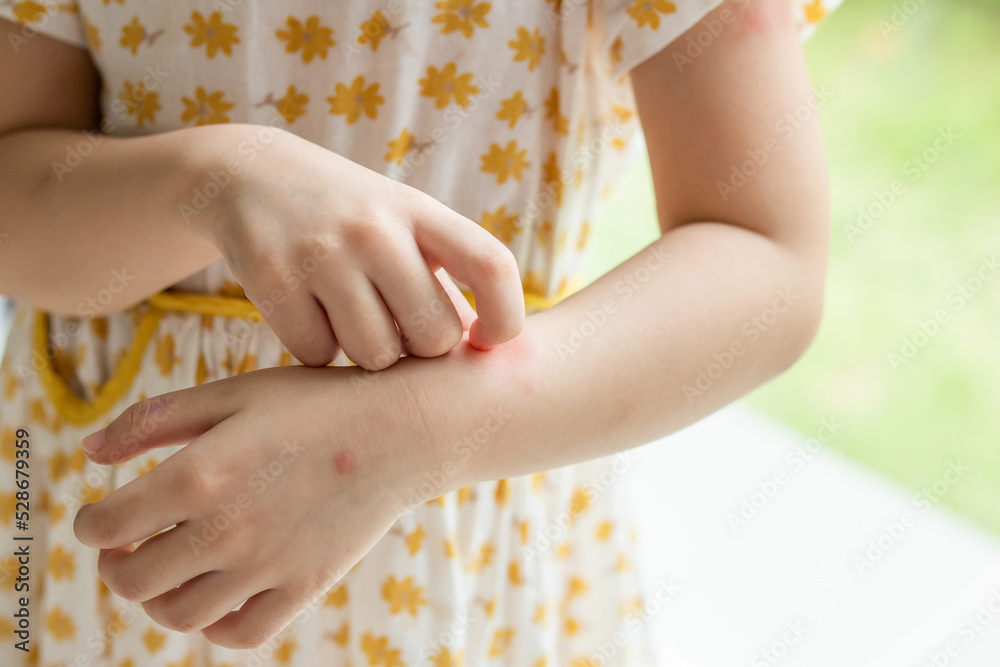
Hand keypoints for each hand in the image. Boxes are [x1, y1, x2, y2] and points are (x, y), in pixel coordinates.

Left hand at [73, 366, 433, 647]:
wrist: (401, 429)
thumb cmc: (315, 403)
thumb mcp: (233, 393)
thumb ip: (154, 419)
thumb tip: (88, 452)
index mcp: (200, 474)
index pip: (106, 528)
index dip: (90, 523)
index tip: (101, 515)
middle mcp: (226, 530)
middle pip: (132, 581)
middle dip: (115, 563)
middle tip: (127, 544)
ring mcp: (267, 566)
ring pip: (178, 615)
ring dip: (157, 596)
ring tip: (169, 567)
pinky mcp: (303, 587)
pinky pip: (239, 632)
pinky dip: (215, 622)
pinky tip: (219, 588)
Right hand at [198, 126, 523, 368]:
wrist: (246, 174)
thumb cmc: (347, 216)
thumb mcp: (400, 223)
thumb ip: (440, 278)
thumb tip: (475, 349)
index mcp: (419, 211)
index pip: (491, 265)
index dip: (506, 315)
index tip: (487, 339)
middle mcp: (375, 228)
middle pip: (434, 335)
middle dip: (419, 347)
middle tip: (396, 326)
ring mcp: (321, 253)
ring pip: (374, 356)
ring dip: (365, 352)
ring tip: (350, 314)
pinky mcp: (273, 279)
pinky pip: (317, 356)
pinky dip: (316, 349)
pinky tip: (308, 313)